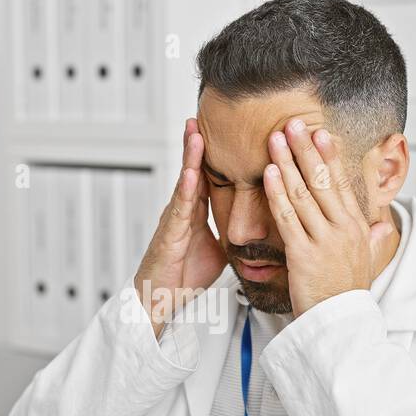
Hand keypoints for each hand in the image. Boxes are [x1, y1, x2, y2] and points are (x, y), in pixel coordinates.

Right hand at [133, 118, 227, 338]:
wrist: (160, 300)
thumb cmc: (183, 276)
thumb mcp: (217, 251)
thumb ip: (231, 234)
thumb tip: (254, 229)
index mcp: (195, 213)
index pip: (207, 176)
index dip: (214, 154)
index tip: (225, 131)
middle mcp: (183, 211)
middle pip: (193, 171)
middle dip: (197, 144)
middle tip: (202, 116)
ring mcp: (174, 221)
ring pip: (184, 183)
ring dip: (190, 158)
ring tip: (196, 133)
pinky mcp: (169, 235)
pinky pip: (179, 209)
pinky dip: (185, 190)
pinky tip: (191, 173)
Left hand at [263, 119, 395, 315]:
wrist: (341, 325)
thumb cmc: (348, 295)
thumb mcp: (367, 263)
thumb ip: (372, 241)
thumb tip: (382, 227)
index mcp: (356, 227)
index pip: (340, 184)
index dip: (329, 156)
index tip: (320, 133)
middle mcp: (342, 229)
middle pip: (321, 181)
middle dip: (306, 150)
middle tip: (293, 124)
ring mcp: (323, 241)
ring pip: (303, 194)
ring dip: (288, 163)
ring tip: (276, 139)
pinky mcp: (303, 255)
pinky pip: (287, 218)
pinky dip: (277, 193)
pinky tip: (269, 174)